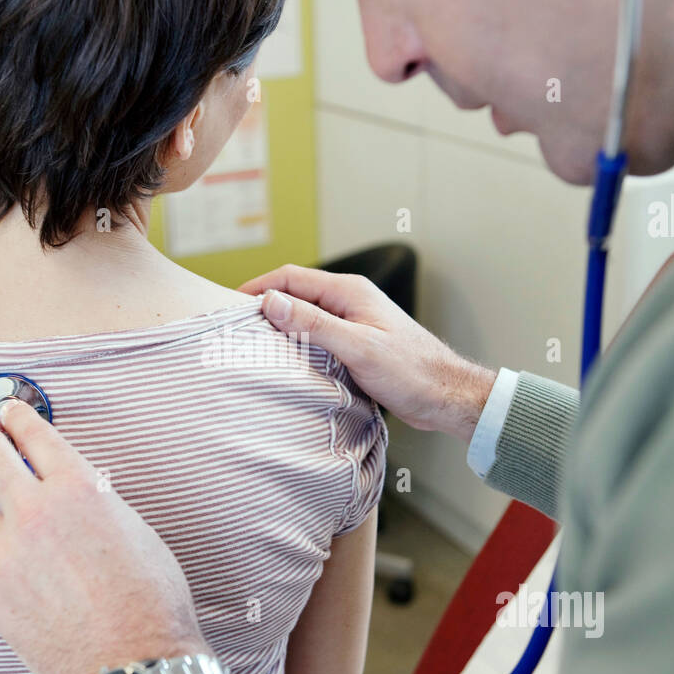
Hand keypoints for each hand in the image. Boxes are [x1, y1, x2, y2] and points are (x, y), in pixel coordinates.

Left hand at [0, 400, 206, 673]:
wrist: (134, 664)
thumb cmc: (151, 599)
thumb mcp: (136, 530)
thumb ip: (93, 505)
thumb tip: (69, 497)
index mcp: (78, 488)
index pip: (32, 433)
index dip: (17, 417)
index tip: (8, 412)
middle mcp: (34, 513)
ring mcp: (6, 555)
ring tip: (20, 539)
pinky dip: (8, 576)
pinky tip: (39, 596)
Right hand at [241, 265, 496, 442]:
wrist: (444, 396)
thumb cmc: (410, 371)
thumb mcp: (357, 347)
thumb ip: (314, 323)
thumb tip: (270, 301)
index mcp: (349, 291)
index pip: (291, 278)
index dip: (258, 287)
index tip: (229, 306)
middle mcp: (349, 301)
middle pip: (294, 295)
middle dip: (264, 306)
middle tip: (233, 327)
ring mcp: (352, 323)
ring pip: (304, 318)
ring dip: (280, 327)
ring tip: (251, 345)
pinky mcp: (354, 344)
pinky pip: (316, 337)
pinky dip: (296, 344)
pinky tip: (284, 362)